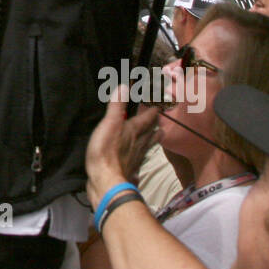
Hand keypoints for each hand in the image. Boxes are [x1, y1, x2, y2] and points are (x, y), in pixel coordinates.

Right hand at [86, 85, 159, 207]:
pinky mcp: (131, 170)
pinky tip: (142, 161)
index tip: (160, 103)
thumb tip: (124, 86)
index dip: (154, 109)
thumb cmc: (106, 151)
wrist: (107, 182)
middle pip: (150, 132)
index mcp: (134, 131)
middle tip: (161, 120)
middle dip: (155, 124)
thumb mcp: (109, 124)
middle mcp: (139, 144)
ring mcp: (136, 158)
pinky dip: (142, 158)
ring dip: (154, 139)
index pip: (147, 117)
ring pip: (148, 146)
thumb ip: (116, 107)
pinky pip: (140, 161)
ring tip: (160, 135)